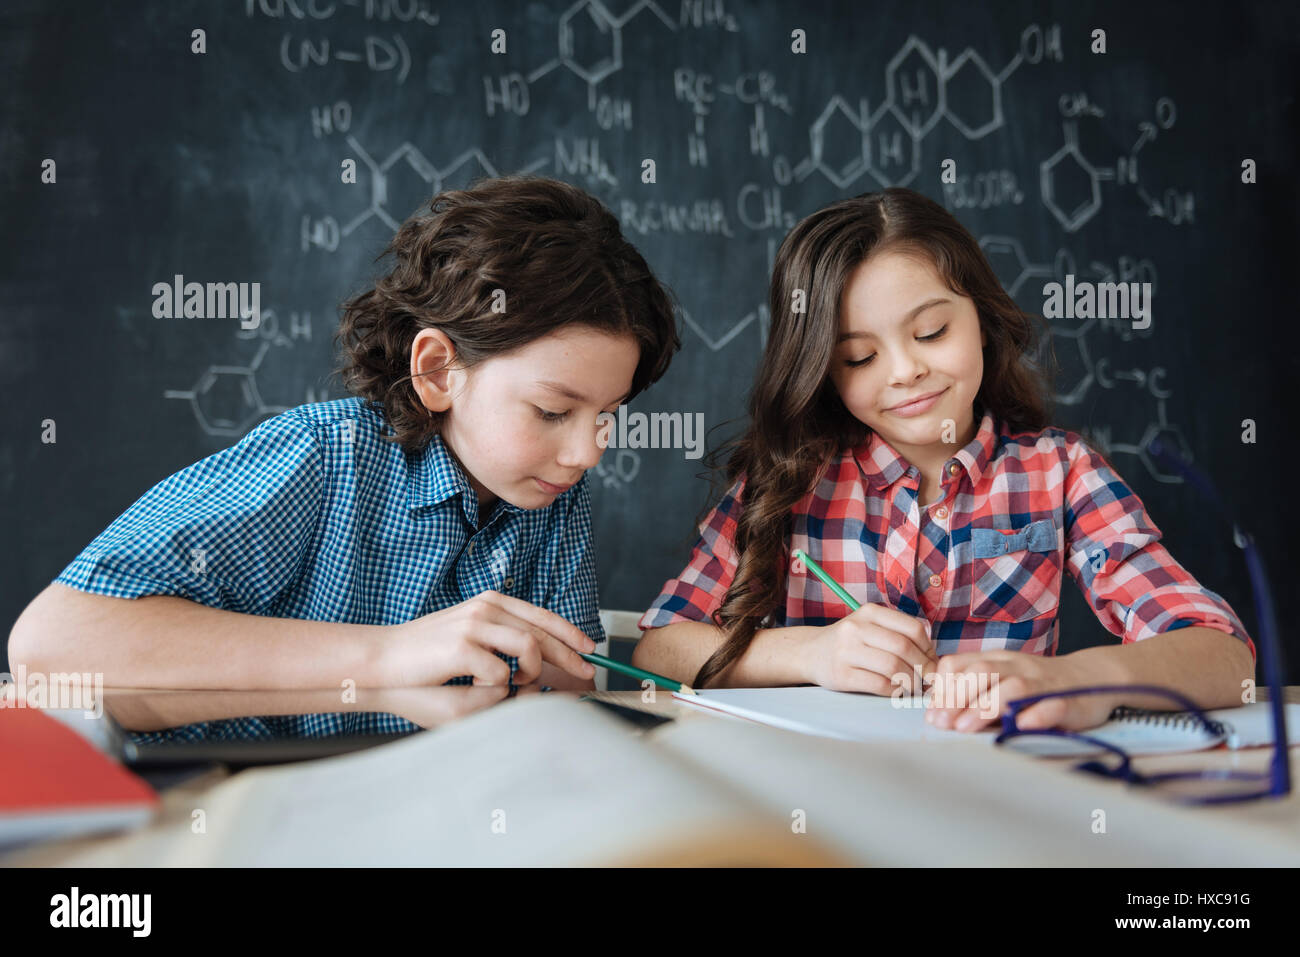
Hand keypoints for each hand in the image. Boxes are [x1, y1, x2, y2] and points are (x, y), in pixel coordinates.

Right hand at [378, 591, 596, 686]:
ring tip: (516, 684)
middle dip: (569, 655)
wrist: (381, 660)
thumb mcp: (470, 643)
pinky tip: (476, 687)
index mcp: (489, 603)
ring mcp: (474, 624)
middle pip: (542, 631)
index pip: (540, 615)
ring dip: (529, 673)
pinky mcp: (462, 646)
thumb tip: (539, 664)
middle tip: (586, 672)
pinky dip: (495, 688)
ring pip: (528, 648)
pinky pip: (499, 674)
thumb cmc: (424, 659)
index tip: (589, 647)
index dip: (569, 632)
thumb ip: (502, 646)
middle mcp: (485, 608)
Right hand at [801, 603, 936, 694]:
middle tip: (929, 680)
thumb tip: (934, 658)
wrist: (810, 652)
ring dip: (911, 681)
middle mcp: (856, 628)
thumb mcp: (869, 625)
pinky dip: (894, 690)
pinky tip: (897, 691)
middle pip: (904, 648)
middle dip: (923, 668)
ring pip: (893, 667)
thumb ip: (897, 634)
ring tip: (914, 687)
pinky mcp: (842, 674)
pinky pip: (879, 684)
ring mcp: (847, 651)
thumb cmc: (849, 642)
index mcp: (869, 612)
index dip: (929, 648)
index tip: (932, 661)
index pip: (912, 628)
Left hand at [925, 650, 1116, 732]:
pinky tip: (1020, 727)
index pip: (960, 665)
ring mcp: (1044, 682)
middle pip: (981, 672)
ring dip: (986, 707)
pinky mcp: (1069, 701)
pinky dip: (1035, 716)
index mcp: (997, 660)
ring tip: (965, 727)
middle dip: (957, 698)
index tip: (933, 712)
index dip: (943, 687)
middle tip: (942, 723)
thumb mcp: (1002, 679)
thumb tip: (939, 714)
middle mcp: (1017, 666)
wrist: (1092, 677)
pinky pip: (1051, 705)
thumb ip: (974, 692)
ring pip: (1013, 687)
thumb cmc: (1037, 683)